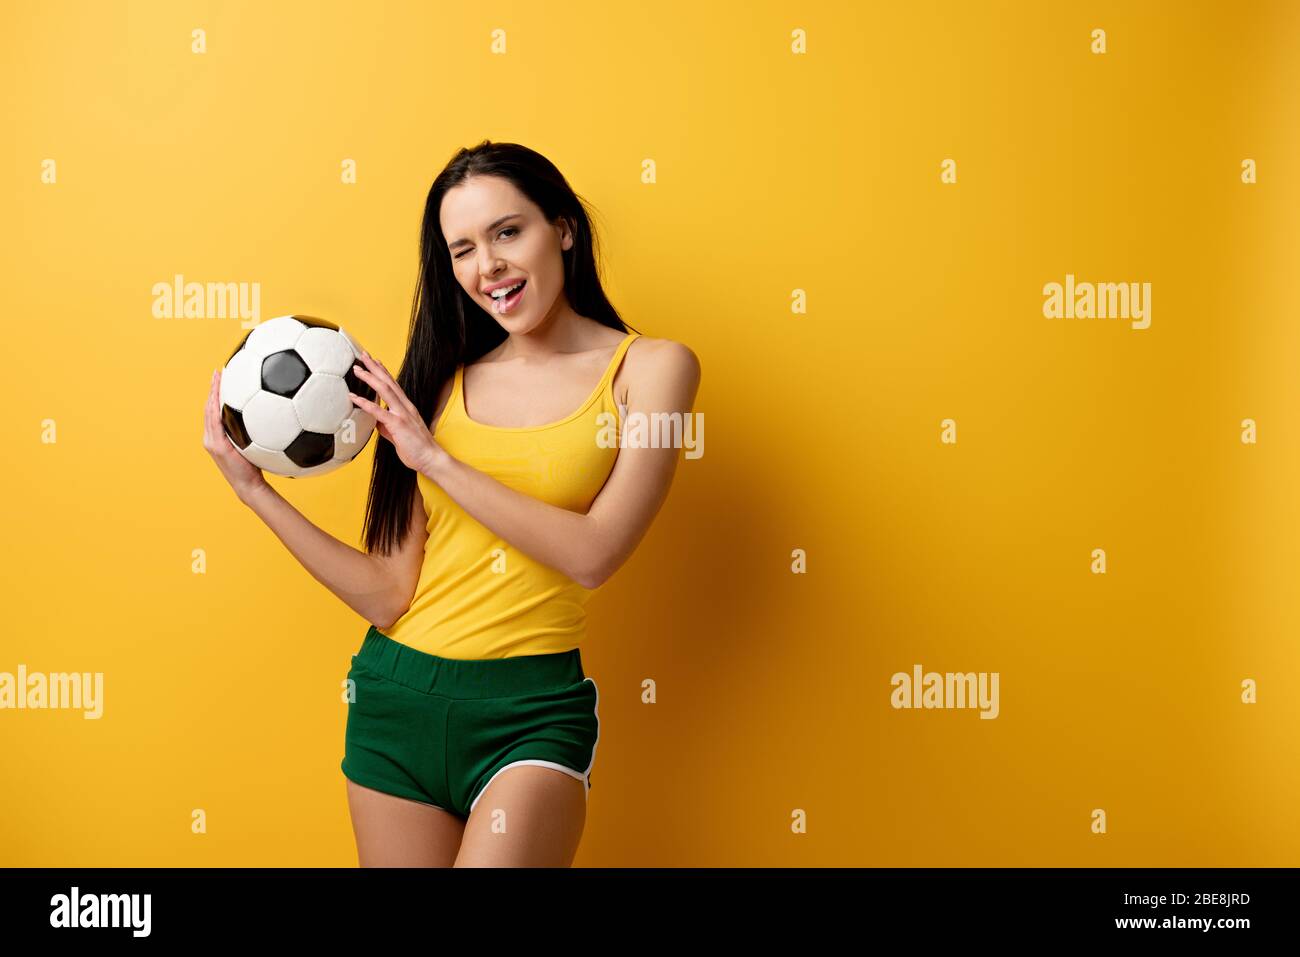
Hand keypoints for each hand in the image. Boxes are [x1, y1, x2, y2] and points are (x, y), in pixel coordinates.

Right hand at [204, 369, 268, 500]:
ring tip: (217, 377)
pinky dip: (216, 406)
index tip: (222, 377)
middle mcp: (211, 437)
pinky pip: (214, 421)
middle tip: (218, 371)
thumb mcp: (254, 446)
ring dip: (212, 393)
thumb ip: (256, 431)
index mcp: (218, 436)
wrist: (250, 485)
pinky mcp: (216, 445)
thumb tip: (275, 415)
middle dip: (212, 388)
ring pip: (208, 411)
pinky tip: (221, 395)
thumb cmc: (256, 467)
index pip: (214, 411)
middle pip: (208, 407)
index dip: (216, 394)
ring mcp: (211, 441)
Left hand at [348, 350, 441, 474]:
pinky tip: (353, 397)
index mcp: (407, 407)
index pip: (394, 385)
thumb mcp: (399, 434)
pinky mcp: (398, 424)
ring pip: (385, 390)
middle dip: (375, 367)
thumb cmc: (417, 449)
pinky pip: (379, 411)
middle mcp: (405, 407)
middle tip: (363, 355)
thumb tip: (376, 422)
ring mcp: (402, 414)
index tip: (375, 361)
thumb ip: (387, 426)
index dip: (383, 372)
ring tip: (357, 369)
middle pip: (388, 382)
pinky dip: (365, 403)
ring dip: (370, 378)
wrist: (431, 459)